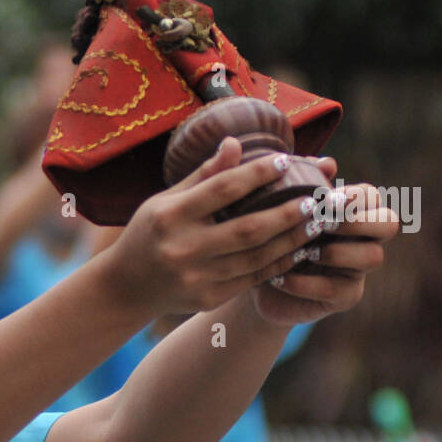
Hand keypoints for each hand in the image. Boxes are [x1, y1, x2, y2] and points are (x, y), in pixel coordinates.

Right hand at [100, 138, 332, 318]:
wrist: (125, 288)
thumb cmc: (148, 233)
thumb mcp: (165, 200)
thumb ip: (202, 175)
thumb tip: (235, 143)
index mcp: (170, 216)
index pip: (222, 189)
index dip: (256, 174)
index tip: (285, 161)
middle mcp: (183, 248)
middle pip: (247, 228)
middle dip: (288, 213)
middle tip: (316, 199)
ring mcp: (196, 277)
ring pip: (256, 258)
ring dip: (292, 240)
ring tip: (317, 223)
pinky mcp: (208, 298)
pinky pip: (252, 279)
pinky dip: (278, 264)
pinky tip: (298, 249)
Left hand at [248, 183, 398, 324]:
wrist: (253, 276)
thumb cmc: (270, 230)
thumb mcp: (277, 203)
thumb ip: (300, 177)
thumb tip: (328, 164)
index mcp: (352, 210)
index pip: (372, 196)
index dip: (355, 197)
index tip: (326, 199)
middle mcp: (364, 237)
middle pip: (390, 223)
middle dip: (358, 221)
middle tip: (322, 224)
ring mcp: (358, 268)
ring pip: (373, 257)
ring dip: (337, 252)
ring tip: (301, 251)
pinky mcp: (345, 296)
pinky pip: (337, 289)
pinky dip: (306, 284)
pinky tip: (279, 277)